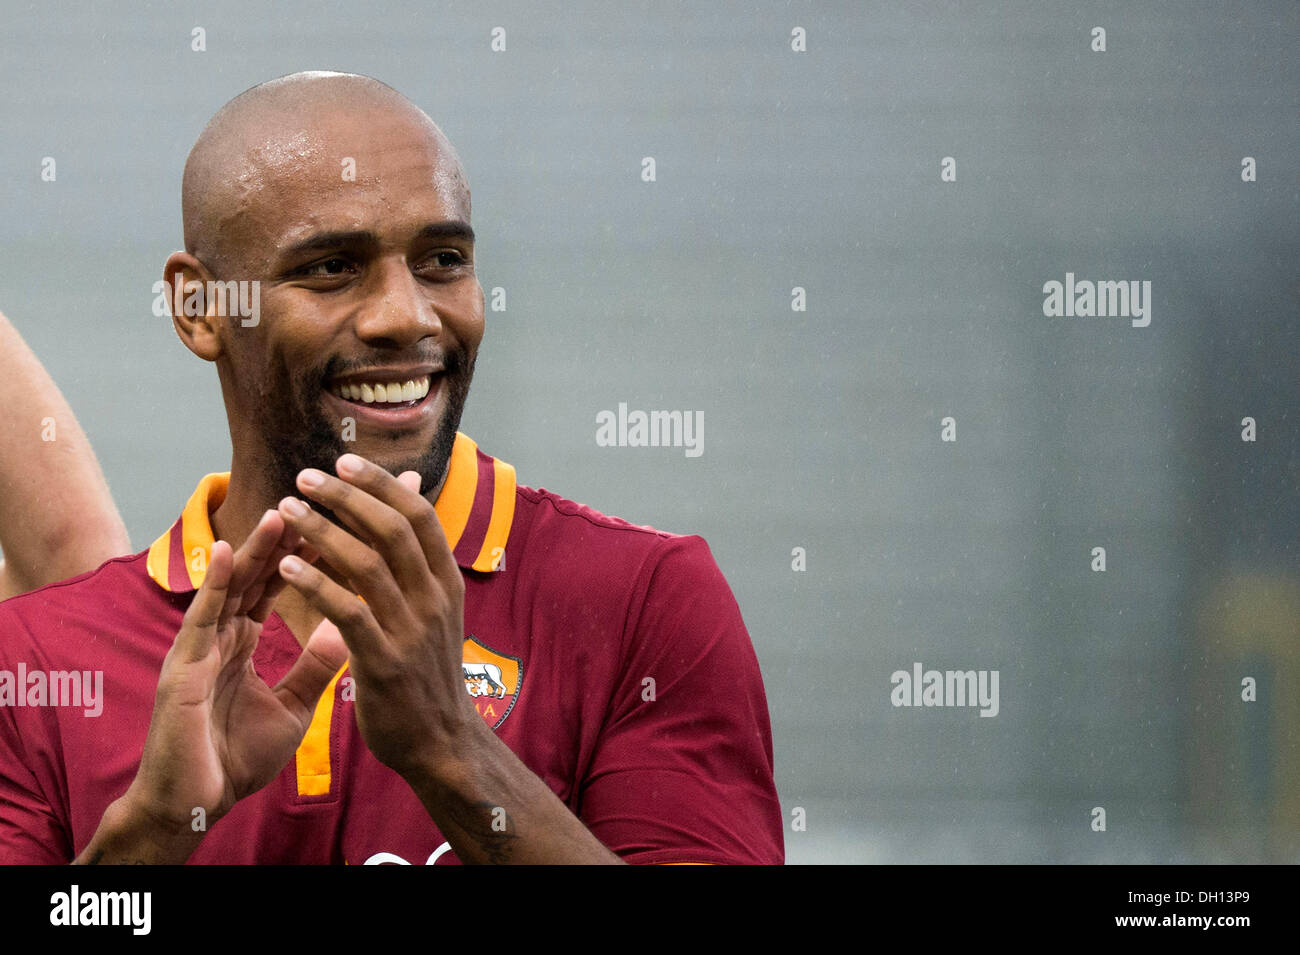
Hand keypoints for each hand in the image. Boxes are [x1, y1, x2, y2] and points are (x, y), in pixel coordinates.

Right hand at [122, 511, 345, 832]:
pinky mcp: (182, 667)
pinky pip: (200, 620)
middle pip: (261, 570)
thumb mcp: (290, 706)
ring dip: (256, 548)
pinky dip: (212, 585)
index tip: (354, 516)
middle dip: (294, 531)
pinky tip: (225, 553)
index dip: (317, 546)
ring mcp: (199, 646)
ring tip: (284, 509)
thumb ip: (315, 665)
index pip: (286, 579)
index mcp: (243, 638)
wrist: (194, 805)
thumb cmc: (234, 758)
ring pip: (232, 586)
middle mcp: (221, 632)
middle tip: (328, 497)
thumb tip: (348, 626)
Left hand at [275, 454, 478, 778]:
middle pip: (394, 529)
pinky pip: (348, 611)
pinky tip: (287, 565)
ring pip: (368, 563)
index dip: (381, 485)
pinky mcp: (385, 662)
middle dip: (348, 496)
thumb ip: (418, 560)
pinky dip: (316, 582)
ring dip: (324, 530)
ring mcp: (412, 630)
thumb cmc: (425, 672)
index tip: (343, 462)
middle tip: (306, 476)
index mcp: (447, 583)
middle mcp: (435, 599)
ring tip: (288, 509)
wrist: (440, 742)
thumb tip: (412, 497)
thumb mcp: (435, 611)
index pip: (420, 516)